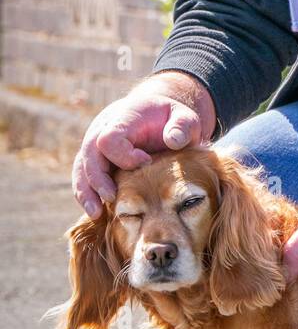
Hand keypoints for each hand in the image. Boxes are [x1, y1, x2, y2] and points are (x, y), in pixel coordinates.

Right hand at [72, 81, 212, 217]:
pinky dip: (87, 195)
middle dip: (98, 179)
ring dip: (86, 192)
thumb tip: (173, 141)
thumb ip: (182, 126)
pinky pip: (83, 178)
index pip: (109, 138)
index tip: (146, 162)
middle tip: (112, 198)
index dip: (124, 154)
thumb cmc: (171, 118)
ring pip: (81, 169)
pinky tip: (96, 214)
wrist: (156, 115)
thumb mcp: (185, 117)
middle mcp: (102, 130)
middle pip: (89, 155)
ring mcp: (95, 145)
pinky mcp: (94, 160)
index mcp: (123, 118)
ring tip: (96, 214)